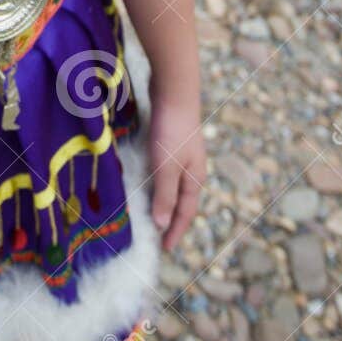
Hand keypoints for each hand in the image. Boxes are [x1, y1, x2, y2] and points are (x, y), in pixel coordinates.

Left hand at [147, 91, 204, 251]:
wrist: (174, 91)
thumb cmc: (171, 131)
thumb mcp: (167, 167)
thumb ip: (165, 195)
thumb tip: (163, 225)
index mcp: (195, 179)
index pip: (185, 213)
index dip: (175, 231)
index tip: (165, 250)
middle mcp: (192, 169)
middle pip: (181, 201)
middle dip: (171, 219)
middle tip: (157, 237)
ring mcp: (183, 154)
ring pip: (173, 185)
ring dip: (163, 201)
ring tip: (150, 213)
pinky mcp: (172, 141)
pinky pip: (165, 171)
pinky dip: (157, 183)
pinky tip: (146, 181)